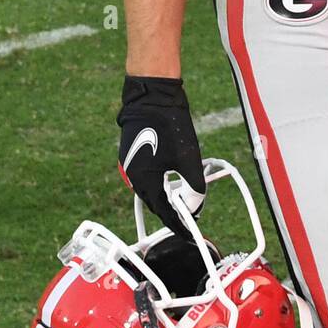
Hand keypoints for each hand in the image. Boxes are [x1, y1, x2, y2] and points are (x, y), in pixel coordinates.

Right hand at [117, 75, 205, 236]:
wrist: (153, 95)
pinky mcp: (133, 152)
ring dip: (166, 194)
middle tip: (189, 215)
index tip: (188, 232)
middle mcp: (132, 175)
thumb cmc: (169, 125)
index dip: (177, 223)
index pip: (162, 212)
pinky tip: (171, 177)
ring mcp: (130, 163)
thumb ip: (194, 186)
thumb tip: (197, 204)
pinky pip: (147, 174)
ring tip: (183, 197)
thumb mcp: (188, 159)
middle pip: (155, 201)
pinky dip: (160, 180)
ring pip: (151, 188)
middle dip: (172, 210)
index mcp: (143, 181)